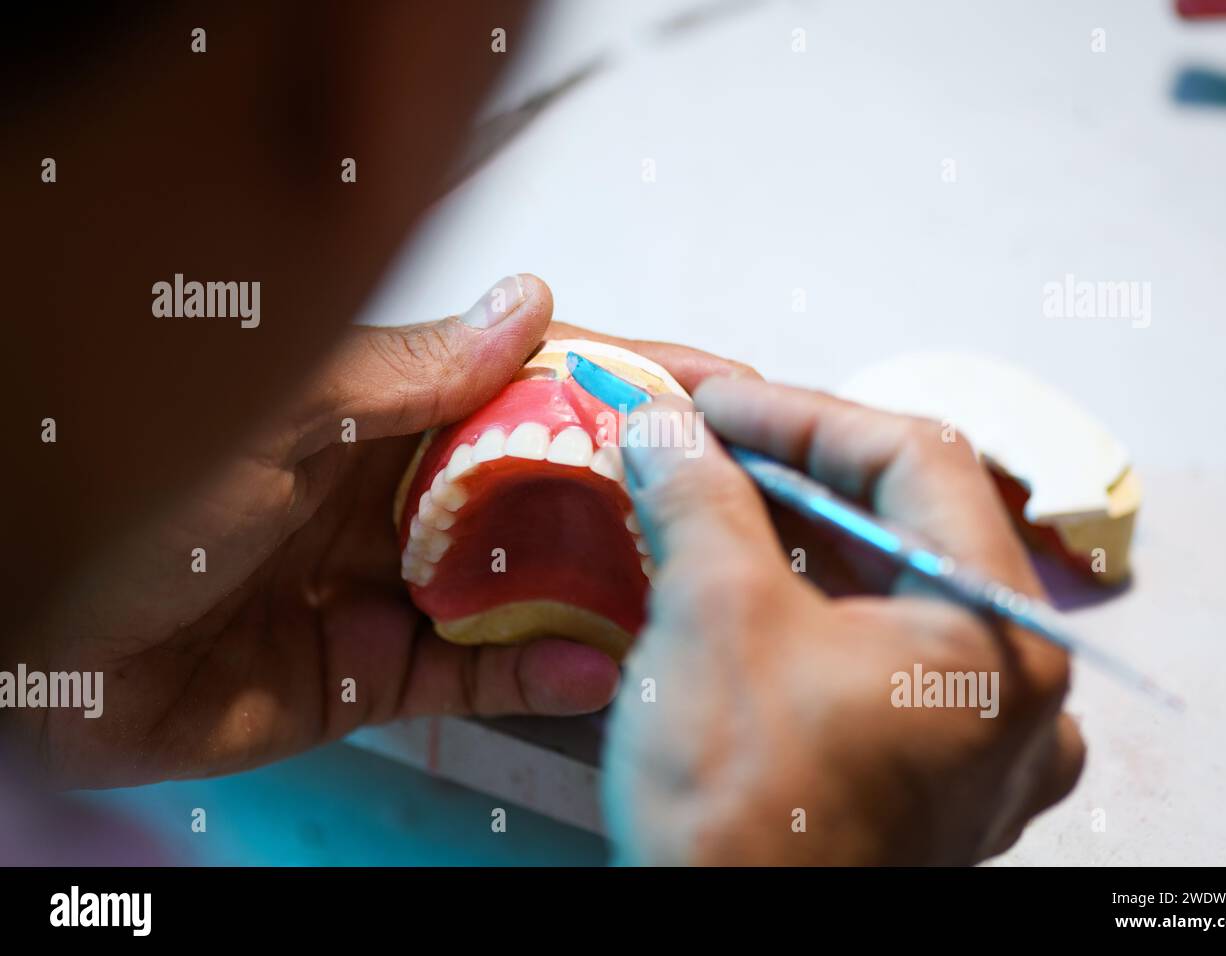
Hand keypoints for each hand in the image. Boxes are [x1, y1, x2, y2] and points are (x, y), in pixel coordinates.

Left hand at [14, 275, 753, 787]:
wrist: (36, 649)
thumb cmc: (137, 501)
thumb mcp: (284, 413)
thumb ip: (414, 372)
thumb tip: (531, 304)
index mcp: (378, 410)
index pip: (528, 381)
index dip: (623, 379)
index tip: (714, 386)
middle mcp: (394, 492)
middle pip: (543, 484)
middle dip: (634, 488)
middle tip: (726, 497)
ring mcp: (389, 583)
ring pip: (525, 583)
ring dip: (603, 586)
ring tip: (685, 588)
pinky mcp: (372, 672)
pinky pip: (476, 674)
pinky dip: (540, 676)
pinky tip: (596, 668)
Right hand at [603, 379, 1083, 864]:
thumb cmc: (746, 816)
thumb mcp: (713, 618)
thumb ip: (698, 496)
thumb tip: (663, 425)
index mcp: (1002, 637)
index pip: (915, 459)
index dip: (801, 412)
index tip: (713, 401)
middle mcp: (1017, 689)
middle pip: (910, 523)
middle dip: (796, 471)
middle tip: (707, 438)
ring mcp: (979, 743)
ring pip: (895, 591)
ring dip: (801, 535)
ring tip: (714, 497)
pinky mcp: (930, 778)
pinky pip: (880, 656)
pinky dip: (815, 605)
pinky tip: (748, 586)